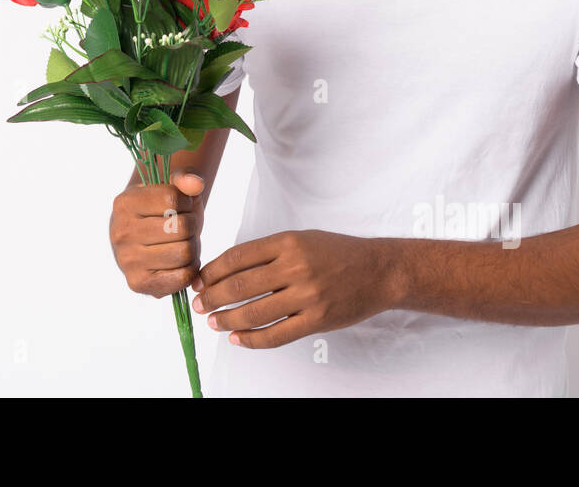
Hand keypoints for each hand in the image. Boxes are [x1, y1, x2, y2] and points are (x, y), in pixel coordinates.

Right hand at [109, 164, 203, 298]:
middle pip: (180, 227)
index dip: (187, 202)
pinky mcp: (138, 283)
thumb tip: (195, 184)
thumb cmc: (160, 212)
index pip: (172, 198)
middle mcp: (121, 232)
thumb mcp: (171, 188)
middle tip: (185, 228)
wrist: (141, 241)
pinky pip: (181, 277)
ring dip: (193, 248)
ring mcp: (127, 260)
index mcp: (125, 203)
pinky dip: (190, 268)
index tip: (181, 206)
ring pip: (183, 252)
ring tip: (183, 243)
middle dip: (192, 226)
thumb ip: (185, 177)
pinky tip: (181, 261)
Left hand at [191, 229, 401, 348]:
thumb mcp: (302, 238)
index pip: (238, 257)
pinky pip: (276, 335)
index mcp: (288, 242)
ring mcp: (307, 296)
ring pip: (254, 313)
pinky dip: (252, 340)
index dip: (212, 271)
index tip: (199, 280)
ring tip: (213, 322)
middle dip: (212, 297)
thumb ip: (269, 252)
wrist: (379, 270)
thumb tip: (229, 269)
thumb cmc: (338, 252)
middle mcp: (296, 267)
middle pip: (240, 286)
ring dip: (227, 320)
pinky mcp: (317, 320)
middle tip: (199, 305)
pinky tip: (237, 339)